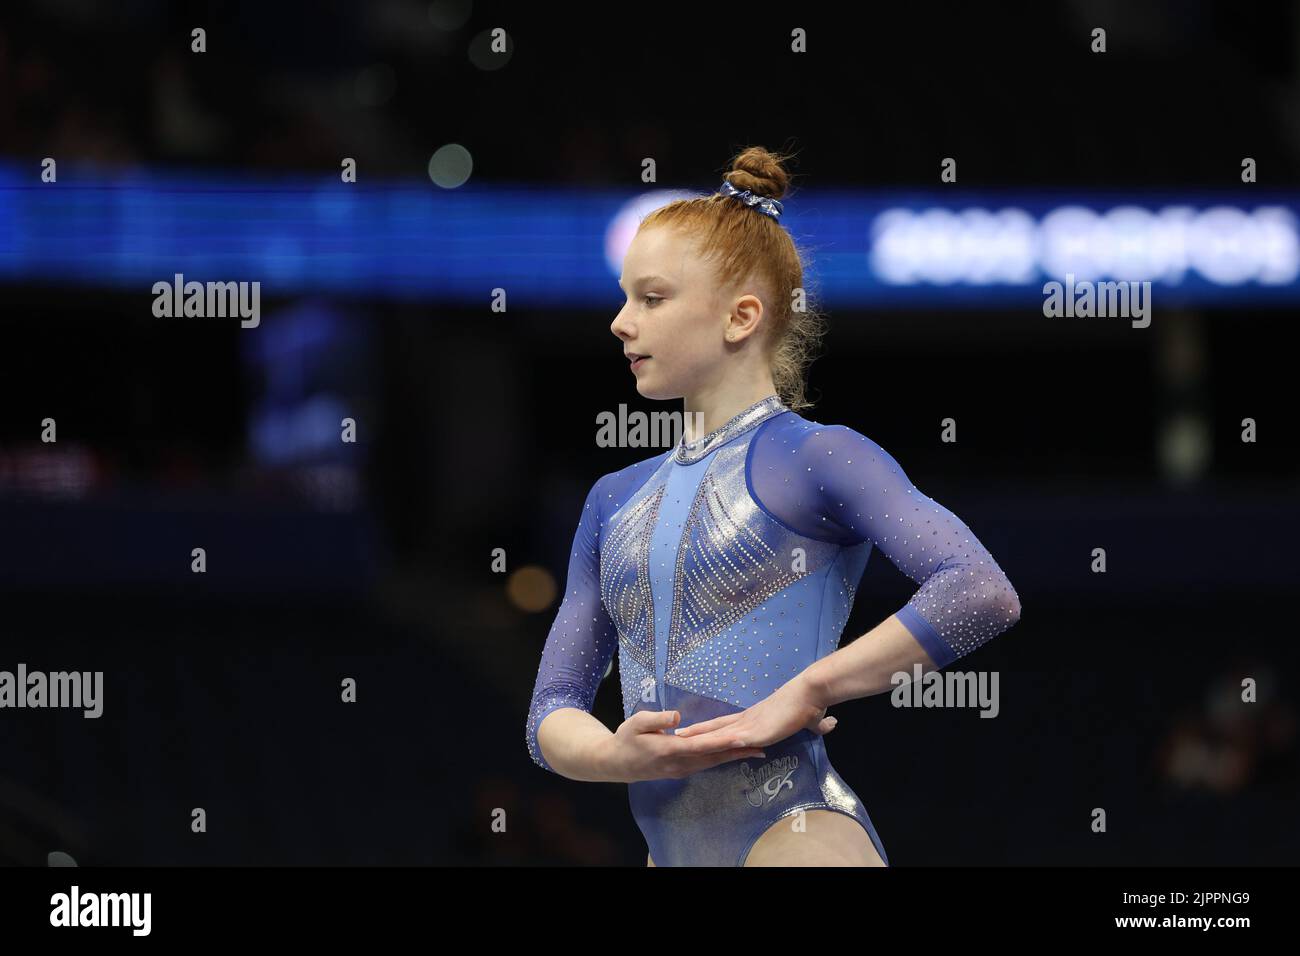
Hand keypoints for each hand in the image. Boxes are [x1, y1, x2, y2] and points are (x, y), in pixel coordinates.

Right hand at [599, 709, 767, 783]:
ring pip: (712, 763)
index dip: (723, 741)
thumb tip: (678, 717)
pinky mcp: (681, 771)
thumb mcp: (637, 723)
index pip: (702, 745)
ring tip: (755, 752)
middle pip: (714, 757)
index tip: (743, 738)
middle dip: (738, 752)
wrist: (616, 763)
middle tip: (762, 747)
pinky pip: (706, 764)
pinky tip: (732, 755)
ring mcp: (681, 770)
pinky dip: (722, 759)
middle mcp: (679, 763)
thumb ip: (658, 719)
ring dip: (733, 757)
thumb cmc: (626, 738)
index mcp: (669, 750)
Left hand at [670, 672, 836, 750]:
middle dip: (696, 732)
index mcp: (757, 716)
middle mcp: (748, 719)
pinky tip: (701, 748)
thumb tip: (830, 724)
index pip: (728, 723)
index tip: (697, 730)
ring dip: (697, 738)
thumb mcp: (812, 718)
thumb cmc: (811, 703)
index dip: (711, 727)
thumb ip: (817, 724)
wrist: (812, 692)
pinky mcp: (755, 732)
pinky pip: (730, 740)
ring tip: (678, 743)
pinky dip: (714, 744)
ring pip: (716, 733)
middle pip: (715, 726)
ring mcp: (750, 724)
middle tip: (675, 736)